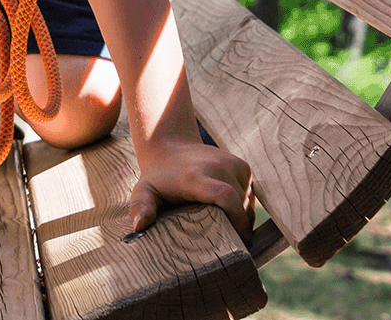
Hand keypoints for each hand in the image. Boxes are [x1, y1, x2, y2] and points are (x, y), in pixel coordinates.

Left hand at [127, 137, 252, 236]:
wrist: (171, 146)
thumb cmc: (157, 177)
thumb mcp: (144, 191)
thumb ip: (141, 207)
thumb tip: (139, 226)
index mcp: (195, 177)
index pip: (225, 196)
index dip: (236, 219)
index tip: (238, 240)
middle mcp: (218, 166)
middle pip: (240, 205)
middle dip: (239, 227)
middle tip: (229, 244)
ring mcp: (232, 163)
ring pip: (248, 201)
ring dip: (242, 217)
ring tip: (226, 228)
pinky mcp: (242, 165)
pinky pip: (250, 193)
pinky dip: (244, 206)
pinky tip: (229, 211)